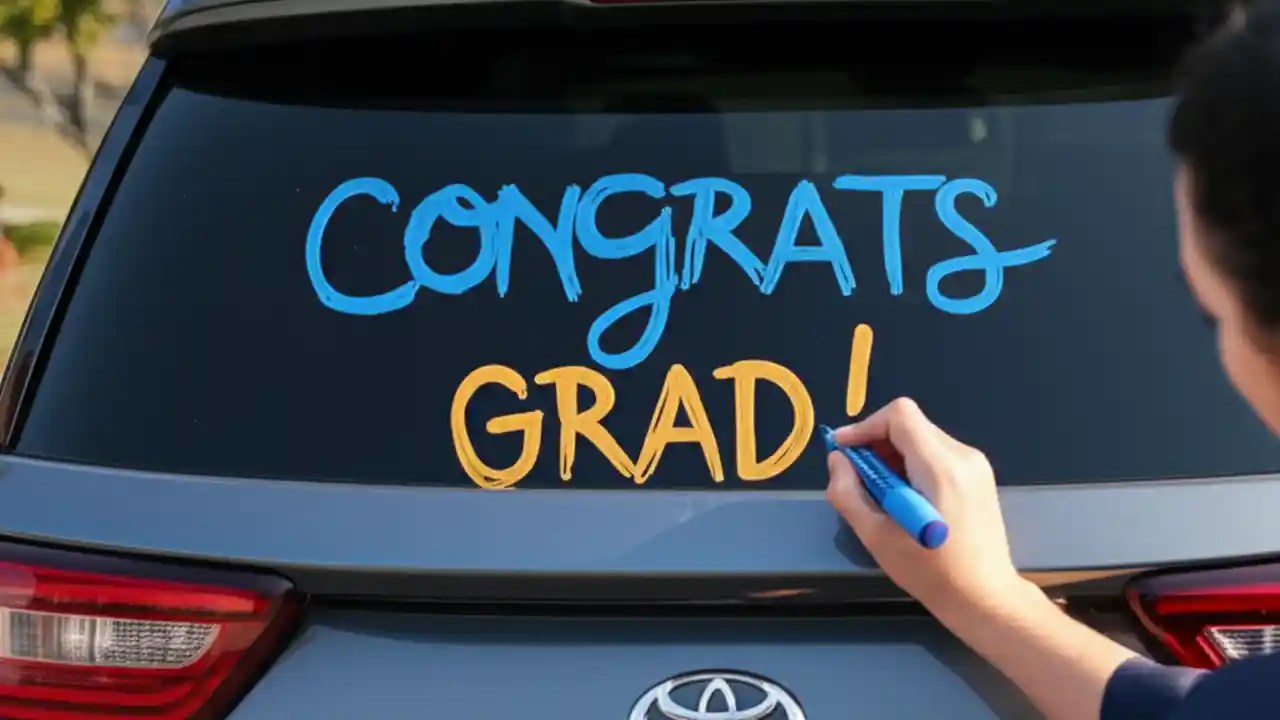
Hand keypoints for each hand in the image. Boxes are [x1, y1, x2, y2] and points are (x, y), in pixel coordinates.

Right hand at [826, 398, 1024, 610]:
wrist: (984, 597)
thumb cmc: (931, 572)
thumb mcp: (876, 536)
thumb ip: (848, 492)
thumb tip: (837, 459)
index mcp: (940, 467)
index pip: (900, 415)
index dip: (865, 426)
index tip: (844, 451)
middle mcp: (963, 456)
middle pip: (910, 425)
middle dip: (878, 444)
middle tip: (860, 479)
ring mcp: (976, 465)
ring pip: (922, 438)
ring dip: (894, 456)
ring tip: (884, 494)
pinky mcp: (979, 476)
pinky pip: (937, 453)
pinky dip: (913, 464)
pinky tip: (907, 498)